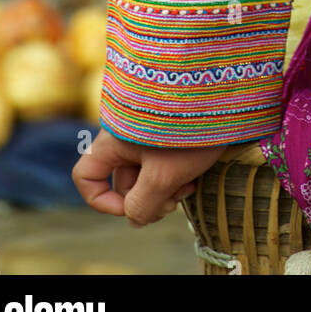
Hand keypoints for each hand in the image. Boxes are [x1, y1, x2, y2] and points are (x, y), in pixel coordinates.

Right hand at [72, 127, 228, 226]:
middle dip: (148, 199)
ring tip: (189, 184)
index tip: (131, 207)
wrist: (224, 91)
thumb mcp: (163, 176)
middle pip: (124, 182)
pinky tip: (197, 176)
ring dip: (166, 190)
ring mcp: (147, 135)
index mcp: (113, 140)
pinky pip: (163, 164)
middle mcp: (125, 136)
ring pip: (146, 176)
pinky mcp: (168, 134)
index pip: (86, 176)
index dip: (103, 201)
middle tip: (175, 200)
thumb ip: (142, 205)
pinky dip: (177, 176)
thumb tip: (135, 220)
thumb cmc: (189, 131)